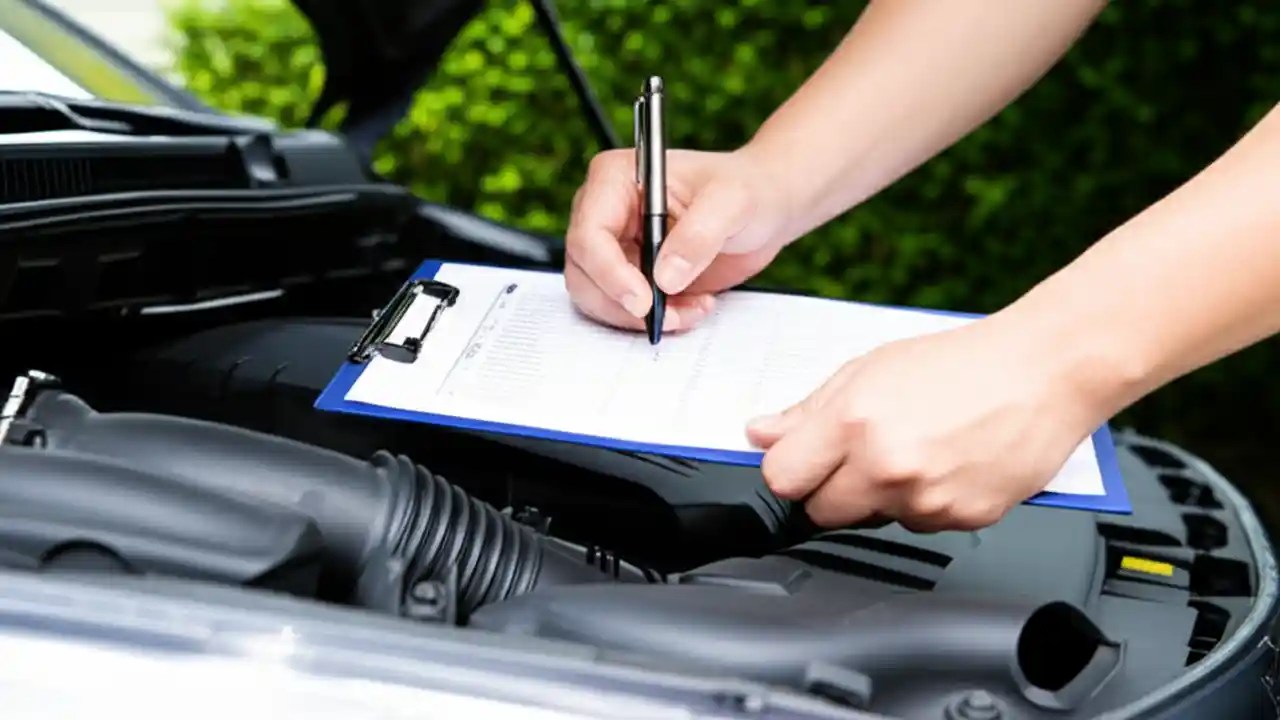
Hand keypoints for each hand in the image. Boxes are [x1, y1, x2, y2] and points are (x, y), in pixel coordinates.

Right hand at [564, 148, 790, 331]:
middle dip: (623, 304)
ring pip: (598, 298)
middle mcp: (606, 212)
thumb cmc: (747, 189)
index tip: (643, 300)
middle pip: (583, 272)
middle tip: (669, 316)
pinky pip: (623, 309)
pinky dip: (654, 319)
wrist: (764, 208)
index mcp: (616, 179)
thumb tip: (665, 277)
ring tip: (690, 309)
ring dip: (640, 317)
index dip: (609, 272)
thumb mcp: (733, 202)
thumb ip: (700, 235)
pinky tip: (689, 307)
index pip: (589, 233)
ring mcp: (615, 246)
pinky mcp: (631, 274)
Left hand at [746, 317, 1102, 532]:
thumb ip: (808, 410)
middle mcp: (885, 466)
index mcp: (853, 423)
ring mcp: (924, 498)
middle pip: (820, 512)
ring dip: (883, 497)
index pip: (781, 478)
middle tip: (862, 457)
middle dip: (832, 489)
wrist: (1043, 371)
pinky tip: (947, 464)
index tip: (801, 463)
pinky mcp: (962, 519)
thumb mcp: (869, 370)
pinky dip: (927, 503)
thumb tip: (760, 434)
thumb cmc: (962, 363)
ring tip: (918, 450)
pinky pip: (921, 525)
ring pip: (873, 520)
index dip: (790, 470)